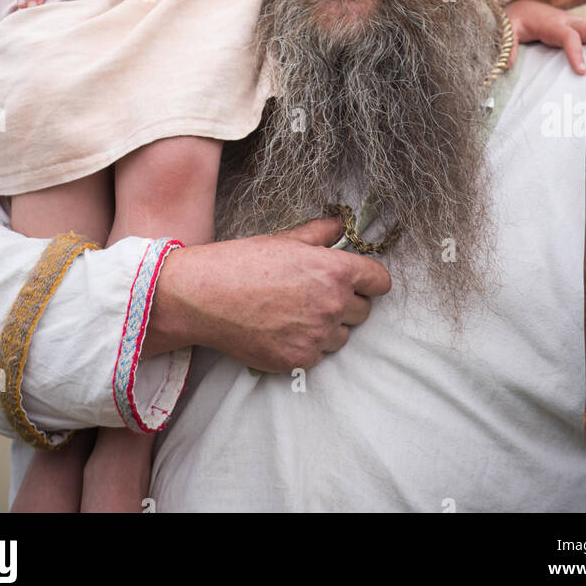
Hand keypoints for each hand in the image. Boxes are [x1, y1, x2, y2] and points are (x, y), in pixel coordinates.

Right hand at [143, 217, 391, 371]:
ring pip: (342, 335)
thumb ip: (322, 233)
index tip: (359, 280)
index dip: (370, 279)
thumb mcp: (286, 239)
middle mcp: (332, 305)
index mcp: (334, 271)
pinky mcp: (299, 360)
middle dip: (347, 302)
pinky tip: (282, 328)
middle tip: (317, 293)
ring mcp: (317, 336)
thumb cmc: (243, 261)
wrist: (205, 296)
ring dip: (329, 326)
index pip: (380, 281)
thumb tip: (343, 225)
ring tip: (297, 311)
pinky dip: (307, 344)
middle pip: (364, 311)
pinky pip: (318, 354)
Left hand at [505, 0, 585, 73]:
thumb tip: (507, 65)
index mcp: (553, 23)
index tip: (581, 71)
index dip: (575, 53)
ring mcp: (577, 25)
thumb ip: (508, 44)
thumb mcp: (509, 28)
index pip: (568, 36)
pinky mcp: (581, 30)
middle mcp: (569, 22)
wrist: (526, 3)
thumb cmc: (519, 17)